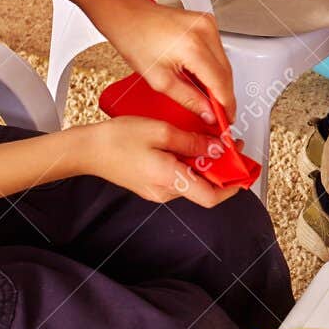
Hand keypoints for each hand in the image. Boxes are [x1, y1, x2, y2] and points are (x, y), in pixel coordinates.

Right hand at [75, 119, 240, 207]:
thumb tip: (218, 147)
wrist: (85, 149)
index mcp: (170, 180)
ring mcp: (157, 190)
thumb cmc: (116, 139)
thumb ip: (193, 141)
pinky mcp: (151, 184)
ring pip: (192, 180)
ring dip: (205, 163)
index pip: (211, 197)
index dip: (232, 186)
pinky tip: (188, 145)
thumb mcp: (162, 131)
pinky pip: (179, 177)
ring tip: (208, 140)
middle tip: (230, 144)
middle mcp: (165, 192)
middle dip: (220, 167)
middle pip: (204, 187)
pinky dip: (189, 163)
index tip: (243, 170)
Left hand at [101, 0, 234, 126]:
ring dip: (220, 81)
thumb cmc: (135, 40)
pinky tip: (204, 77)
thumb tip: (208, 113)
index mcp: (193, 47)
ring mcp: (209, 25)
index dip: (226, 104)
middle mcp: (205, 32)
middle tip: (218, 113)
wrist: (128, 16)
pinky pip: (219, 51)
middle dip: (224, 95)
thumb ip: (189, 99)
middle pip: (226, 73)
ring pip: (225, 62)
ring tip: (208, 97)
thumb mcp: (159, 80)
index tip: (226, 119)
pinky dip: (214, 66)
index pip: (221, 83)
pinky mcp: (208, 22)